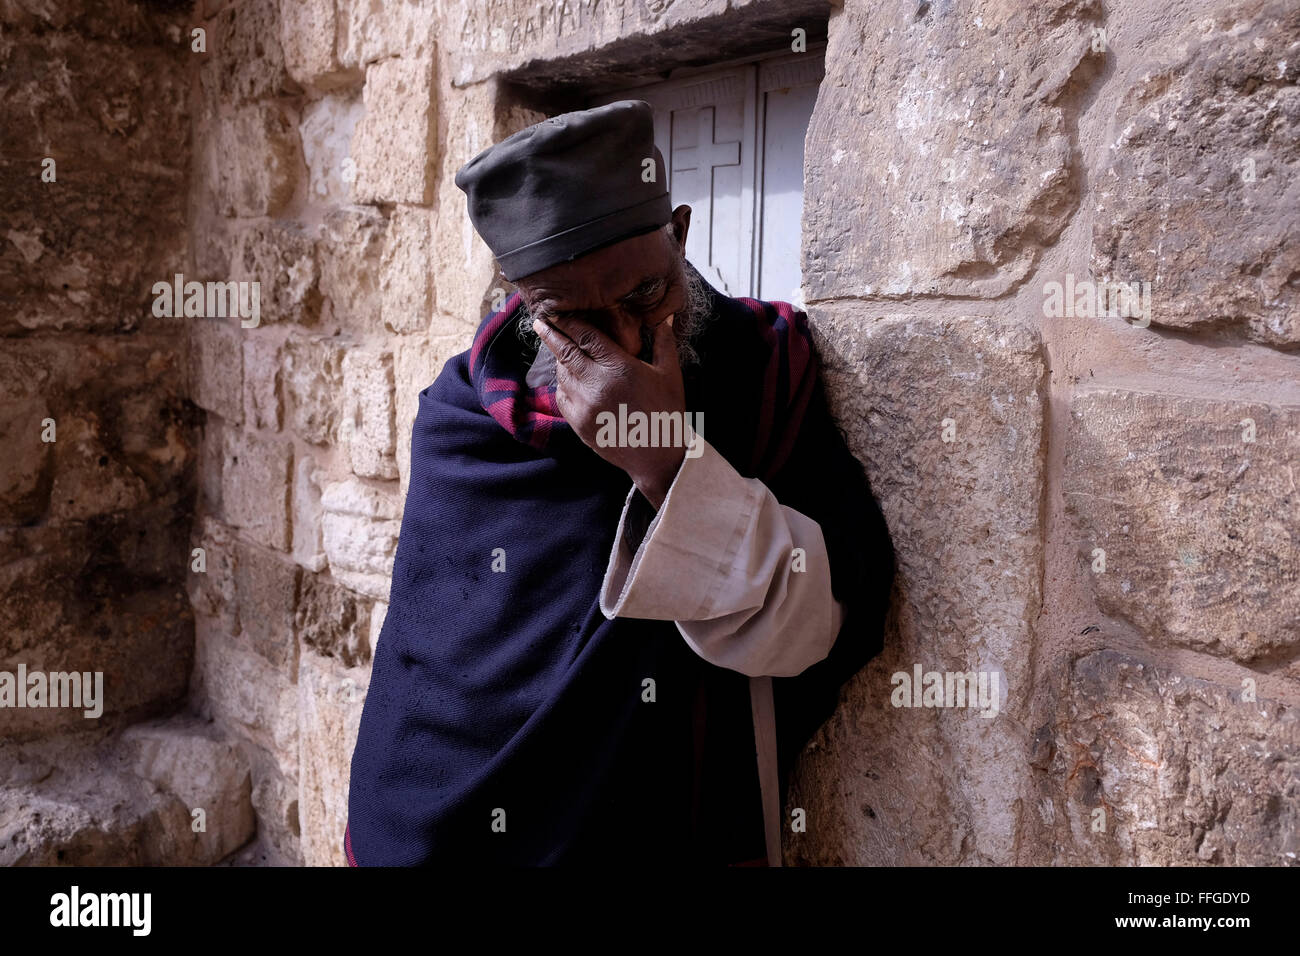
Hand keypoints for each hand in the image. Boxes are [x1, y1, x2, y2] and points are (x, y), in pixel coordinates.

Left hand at [532, 313, 686, 507]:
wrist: (658, 456)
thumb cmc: (667, 412)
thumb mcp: (670, 374)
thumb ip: (663, 343)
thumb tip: (661, 319)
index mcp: (619, 368)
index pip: (585, 337)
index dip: (569, 323)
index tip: (558, 313)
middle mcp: (597, 384)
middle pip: (565, 352)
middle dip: (552, 335)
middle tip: (542, 322)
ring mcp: (584, 406)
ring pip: (562, 375)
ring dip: (561, 361)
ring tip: (562, 352)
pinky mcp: (578, 423)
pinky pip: (562, 397)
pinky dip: (563, 385)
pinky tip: (570, 380)